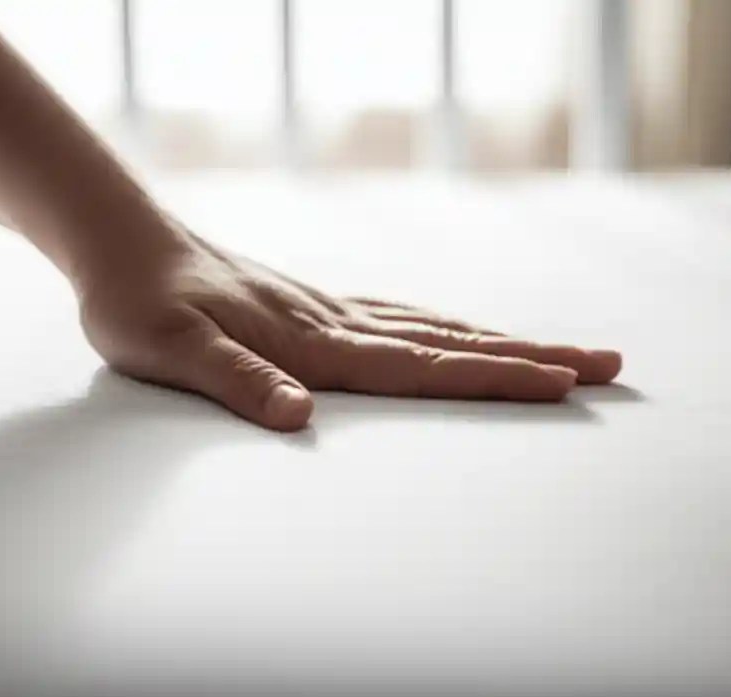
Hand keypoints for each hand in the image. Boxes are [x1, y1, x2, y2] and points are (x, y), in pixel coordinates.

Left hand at [77, 227, 621, 431]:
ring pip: (435, 327)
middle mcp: (336, 323)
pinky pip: (400, 317)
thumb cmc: (141, 305)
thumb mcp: (172, 352)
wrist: (125, 244)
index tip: (563, 382)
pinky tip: (460, 330)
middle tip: (606, 362)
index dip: (495, 378)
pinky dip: (448, 327)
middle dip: (531, 358)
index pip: (422, 367)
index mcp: (314, 343)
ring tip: (560, 349)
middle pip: (451, 343)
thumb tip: (301, 419)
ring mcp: (331, 310)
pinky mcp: (315, 305)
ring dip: (501, 340)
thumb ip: (236, 382)